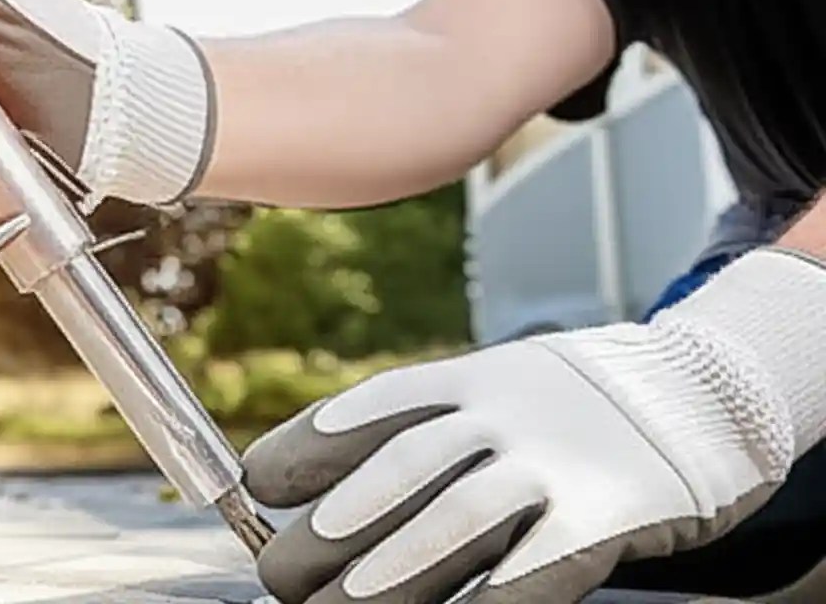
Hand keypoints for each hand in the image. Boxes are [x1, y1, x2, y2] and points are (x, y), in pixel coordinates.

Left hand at [243, 257, 797, 602]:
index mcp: (466, 378)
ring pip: (454, 523)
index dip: (301, 448)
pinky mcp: (607, 516)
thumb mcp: (492, 388)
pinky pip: (534, 569)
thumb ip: (420, 430)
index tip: (254, 484)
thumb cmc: (565, 409)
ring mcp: (557, 462)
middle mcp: (504, 412)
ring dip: (383, 576)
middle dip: (325, 531)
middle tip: (279, 576)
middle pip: (396, 473)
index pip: (366, 408)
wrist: (698, 394)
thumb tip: (316, 494)